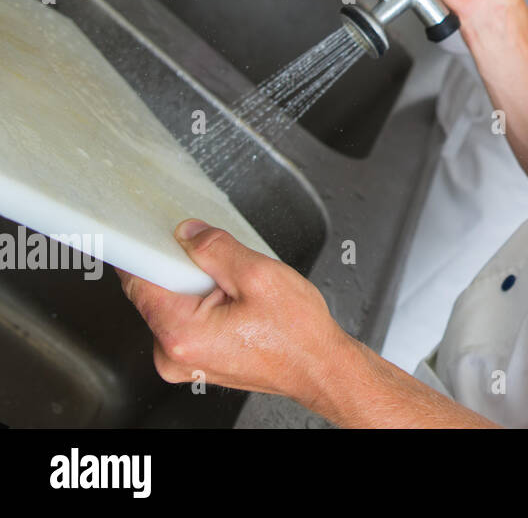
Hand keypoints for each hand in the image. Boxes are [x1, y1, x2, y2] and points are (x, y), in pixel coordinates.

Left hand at [117, 219, 352, 405]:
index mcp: (181, 333)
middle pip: (155, 291)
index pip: (138, 280)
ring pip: (172, 304)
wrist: (318, 366)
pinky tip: (236, 305)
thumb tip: (187, 233)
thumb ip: (217, 249)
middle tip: (226, 270)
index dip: (149, 249)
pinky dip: (204, 305)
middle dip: (185, 269)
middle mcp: (172, 354)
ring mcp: (181, 362)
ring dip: (198, 287)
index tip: (162, 232)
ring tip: (238, 292)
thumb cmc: (298, 333)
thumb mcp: (260, 275)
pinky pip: (185, 321)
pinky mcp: (193, 363)